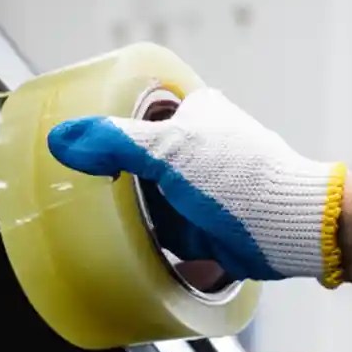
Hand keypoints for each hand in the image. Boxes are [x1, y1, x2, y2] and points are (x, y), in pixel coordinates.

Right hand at [46, 88, 346, 286]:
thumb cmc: (242, 179)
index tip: (85, 144)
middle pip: (139, 157)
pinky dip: (149, 234)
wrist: (288, 229)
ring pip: (150, 194)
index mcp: (197, 112)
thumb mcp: (168, 150)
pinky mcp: (206, 221)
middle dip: (117, 173)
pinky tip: (133, 239)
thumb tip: (63, 138)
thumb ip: (113, 142)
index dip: (113, 128)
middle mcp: (201, 146)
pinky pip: (164, 227)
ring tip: (104, 215)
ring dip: (132, 207)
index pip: (140, 112)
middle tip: (87, 183)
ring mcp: (203, 185)